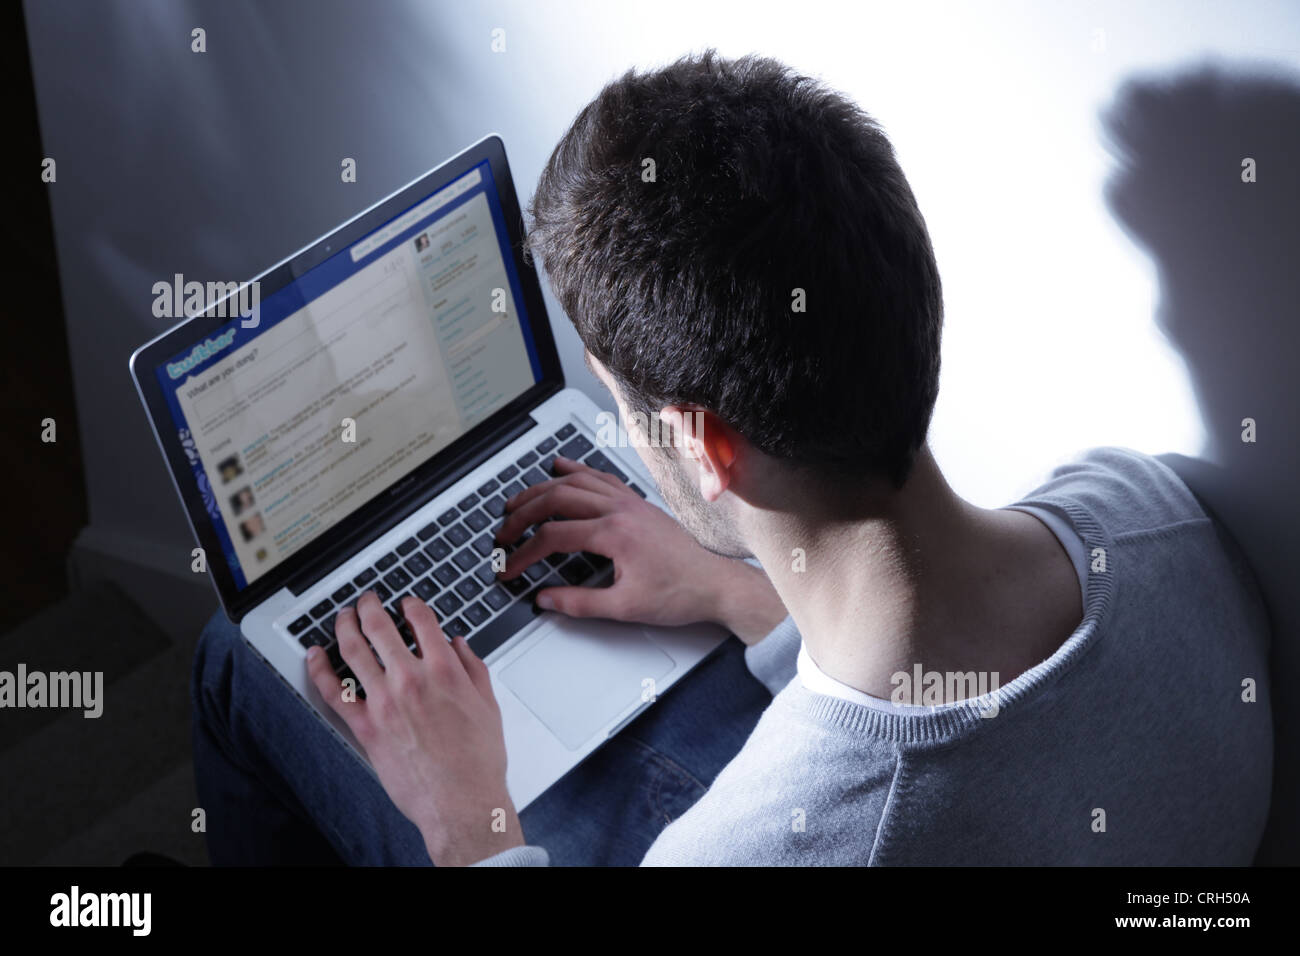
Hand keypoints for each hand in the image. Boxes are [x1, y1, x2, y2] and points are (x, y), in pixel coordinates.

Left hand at [305, 591, 523, 865]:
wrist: (461, 801)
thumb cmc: (477, 761)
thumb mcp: (488, 705)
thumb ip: (473, 668)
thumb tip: (459, 645)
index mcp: (444, 669)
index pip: (421, 620)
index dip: (411, 605)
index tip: (406, 604)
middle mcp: (411, 679)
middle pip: (380, 627)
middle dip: (370, 606)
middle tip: (367, 600)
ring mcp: (384, 701)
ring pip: (353, 650)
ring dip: (344, 626)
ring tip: (343, 616)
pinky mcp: (365, 726)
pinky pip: (334, 691)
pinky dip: (320, 669)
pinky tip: (315, 655)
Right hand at [494, 455, 786, 642]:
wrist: (717, 584)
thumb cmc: (680, 593)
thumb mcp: (624, 608)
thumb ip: (578, 604)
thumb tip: (545, 600)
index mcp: (614, 534)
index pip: (552, 536)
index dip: (523, 554)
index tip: (509, 569)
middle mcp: (620, 510)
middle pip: (556, 499)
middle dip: (522, 514)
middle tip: (502, 532)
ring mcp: (630, 502)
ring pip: (575, 482)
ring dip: (541, 489)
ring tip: (517, 501)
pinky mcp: (638, 503)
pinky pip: (600, 477)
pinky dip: (575, 471)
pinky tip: (559, 468)